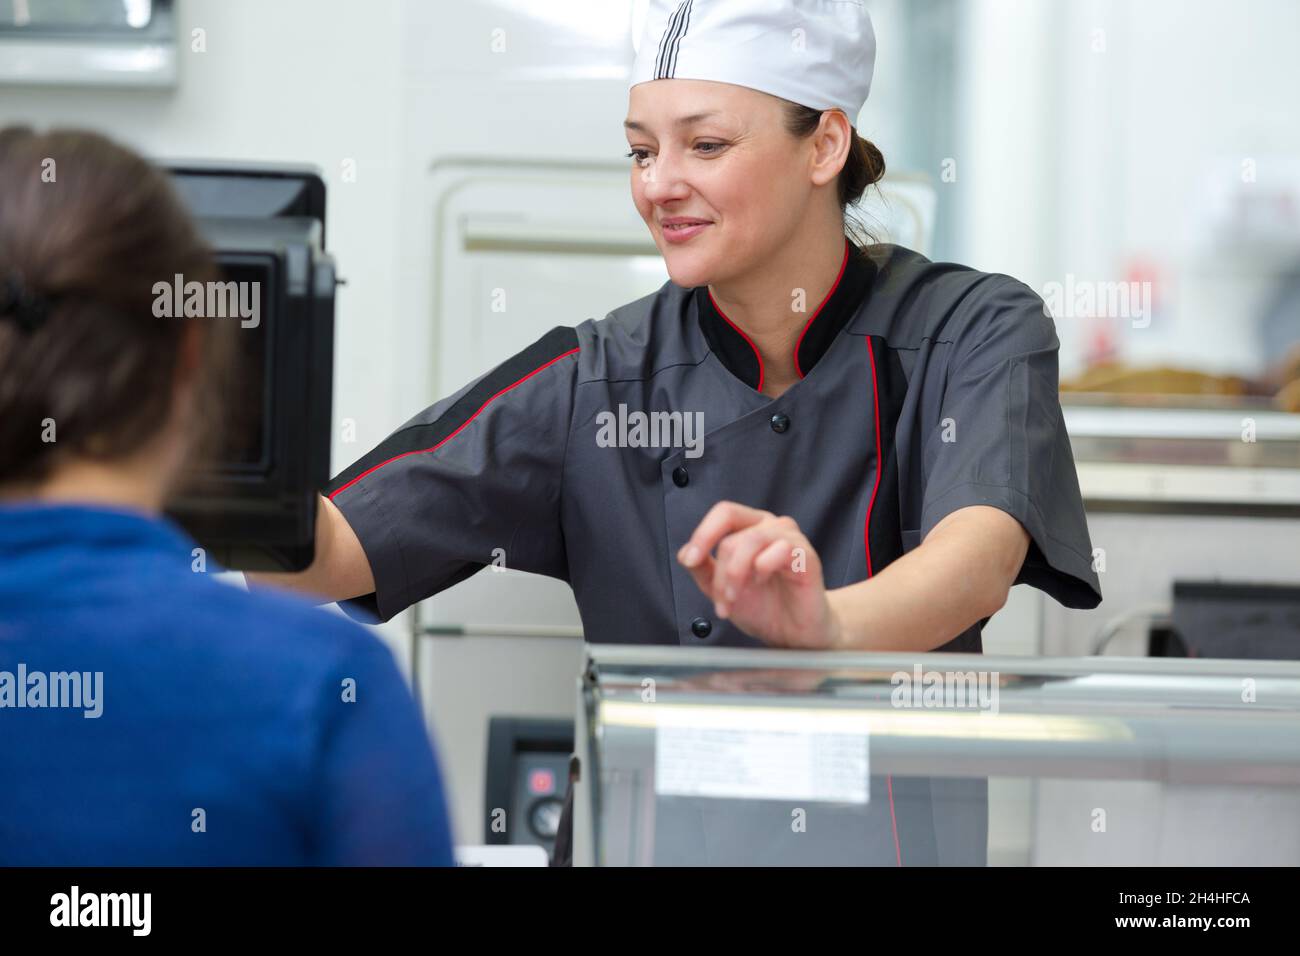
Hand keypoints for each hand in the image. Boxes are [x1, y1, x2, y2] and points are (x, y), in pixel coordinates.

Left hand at [677, 502, 842, 648]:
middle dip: (720, 570)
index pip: (724, 514)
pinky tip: (763, 584)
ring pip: (751, 541)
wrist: (793, 635)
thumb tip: (685, 554)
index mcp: (750, 528)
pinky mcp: (806, 556)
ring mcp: (790, 538)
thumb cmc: (764, 608)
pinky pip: (779, 550)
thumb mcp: (722, 590)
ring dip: (735, 574)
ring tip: (734, 599)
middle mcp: (771, 527)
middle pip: (733, 532)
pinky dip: (762, 570)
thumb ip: (703, 570)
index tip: (691, 560)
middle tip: (720, 599)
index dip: (703, 534)